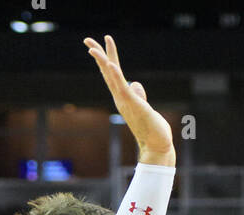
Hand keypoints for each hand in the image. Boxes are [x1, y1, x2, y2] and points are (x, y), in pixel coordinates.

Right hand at [84, 34, 174, 163]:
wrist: (157, 146)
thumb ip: (138, 94)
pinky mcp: (134, 105)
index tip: (95, 45)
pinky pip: (124, 88)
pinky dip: (117, 77)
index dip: (105, 58)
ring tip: (93, 49)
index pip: (111, 74)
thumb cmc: (152, 128)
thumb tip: (134, 83)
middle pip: (107, 72)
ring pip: (112, 78)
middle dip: (98, 54)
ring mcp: (126, 102)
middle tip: (86, 39)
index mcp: (122, 98)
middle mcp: (120, 99)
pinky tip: (112, 66)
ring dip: (103, 62)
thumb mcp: (144, 105)